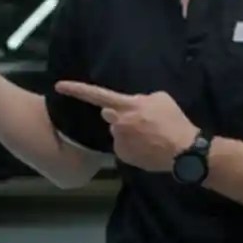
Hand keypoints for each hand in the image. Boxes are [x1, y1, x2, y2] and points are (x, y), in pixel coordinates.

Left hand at [54, 81, 198, 171]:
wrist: (184, 151)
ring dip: (127, 132)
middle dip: (119, 116)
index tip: (59, 86)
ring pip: (117, 132)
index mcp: (127, 106)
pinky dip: (131, 147)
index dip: (76, 90)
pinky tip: (147, 148)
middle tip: (141, 122)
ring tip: (149, 137)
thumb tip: (132, 105)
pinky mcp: (122, 156)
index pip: (96, 95)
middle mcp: (118, 123)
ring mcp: (119, 141)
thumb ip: (140, 99)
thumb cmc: (174, 121)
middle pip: (109, 115)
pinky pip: (122, 147)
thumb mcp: (160, 98)